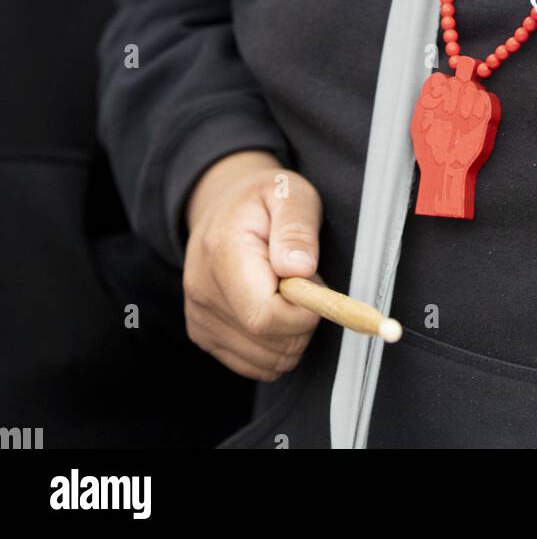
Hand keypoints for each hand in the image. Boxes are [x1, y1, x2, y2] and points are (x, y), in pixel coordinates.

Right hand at [183, 150, 323, 380]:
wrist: (223, 204)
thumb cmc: (262, 199)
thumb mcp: (289, 194)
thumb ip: (297, 227)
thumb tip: (300, 268)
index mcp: (222, 252)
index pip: (264, 316)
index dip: (303, 313)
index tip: (314, 285)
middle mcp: (202, 290)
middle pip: (267, 343)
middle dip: (302, 323)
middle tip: (303, 284)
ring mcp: (198, 316)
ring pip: (264, 362)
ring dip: (291, 336)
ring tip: (287, 293)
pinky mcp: (202, 333)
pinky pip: (253, 365)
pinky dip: (275, 348)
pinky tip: (274, 311)